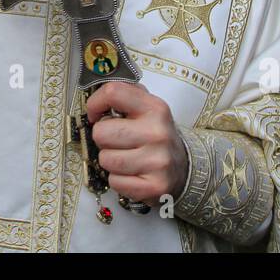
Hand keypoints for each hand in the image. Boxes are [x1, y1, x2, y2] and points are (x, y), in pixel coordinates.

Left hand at [86, 82, 187, 204]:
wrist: (184, 168)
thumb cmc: (155, 135)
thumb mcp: (147, 108)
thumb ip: (125, 96)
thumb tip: (96, 96)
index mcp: (154, 107)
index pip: (113, 92)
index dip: (95, 103)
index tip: (96, 114)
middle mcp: (157, 133)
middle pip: (101, 132)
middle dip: (103, 138)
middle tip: (117, 141)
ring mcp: (157, 161)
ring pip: (105, 159)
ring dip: (110, 161)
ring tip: (125, 158)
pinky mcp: (154, 186)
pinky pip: (114, 182)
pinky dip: (118, 180)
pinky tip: (132, 174)